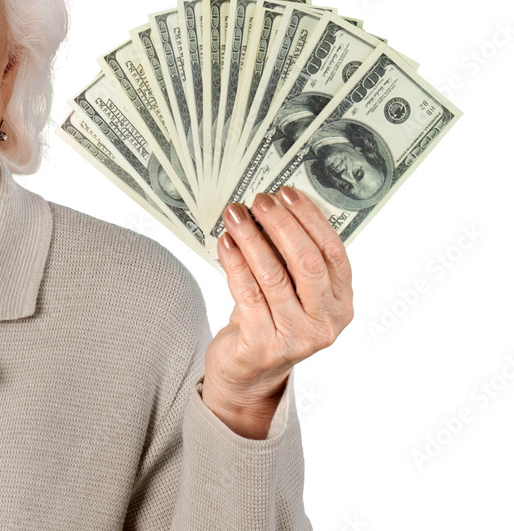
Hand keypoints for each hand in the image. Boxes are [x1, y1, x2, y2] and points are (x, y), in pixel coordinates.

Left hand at [201, 187, 352, 438]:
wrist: (248, 372)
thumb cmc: (271, 319)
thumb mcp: (293, 291)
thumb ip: (291, 258)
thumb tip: (272, 206)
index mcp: (342, 303)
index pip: (333, 252)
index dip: (310, 219)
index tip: (288, 193)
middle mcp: (326, 322)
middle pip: (307, 262)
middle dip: (281, 225)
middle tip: (260, 200)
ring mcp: (297, 337)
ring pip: (273, 276)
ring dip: (251, 239)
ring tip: (235, 215)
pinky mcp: (264, 345)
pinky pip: (247, 293)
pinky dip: (234, 263)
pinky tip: (225, 242)